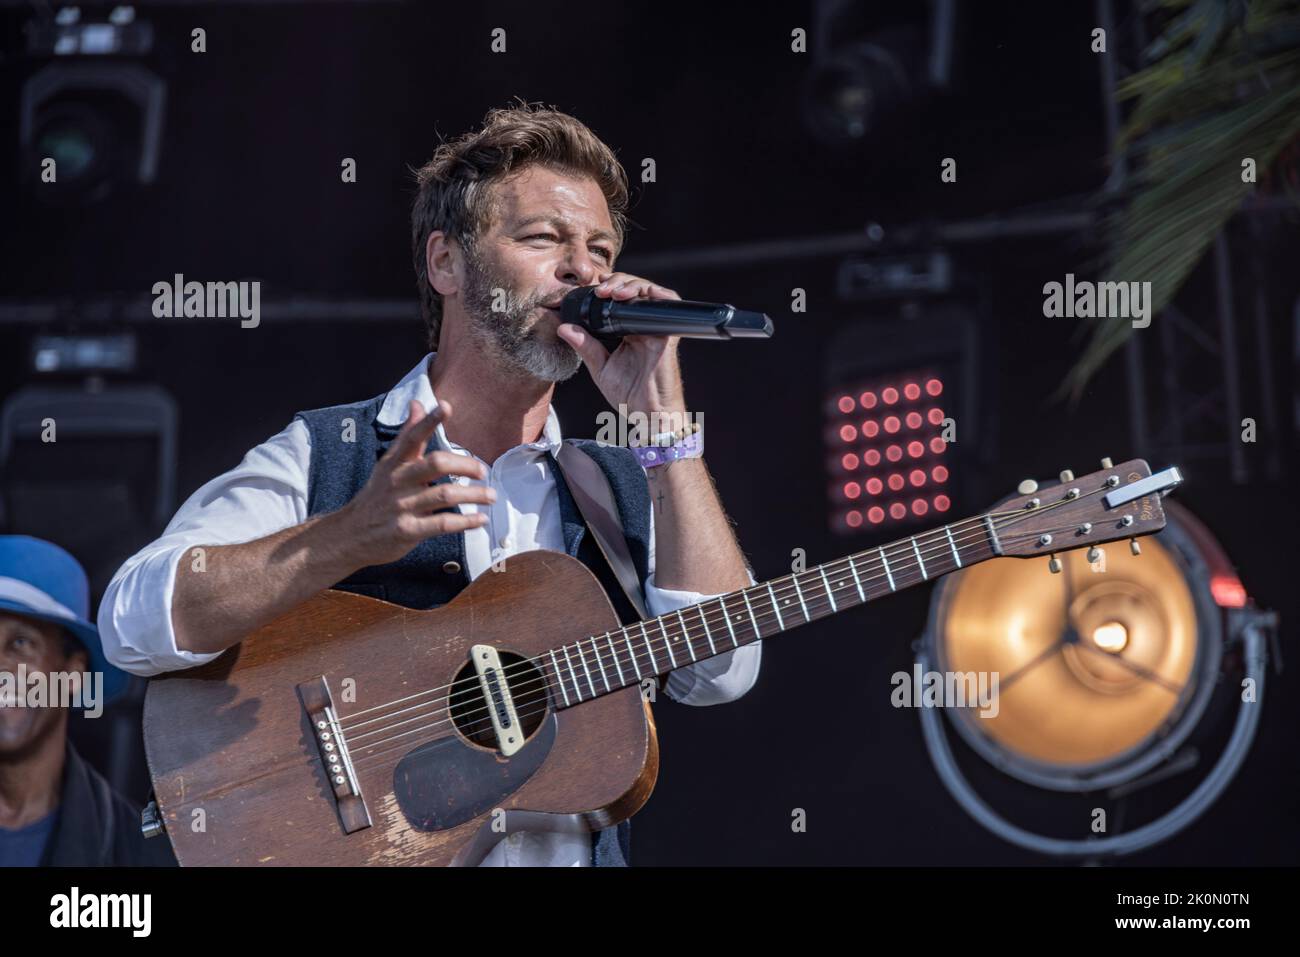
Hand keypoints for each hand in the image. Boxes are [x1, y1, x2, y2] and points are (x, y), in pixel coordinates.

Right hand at [336, 399, 494, 566]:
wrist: (350, 536)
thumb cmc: (376, 497)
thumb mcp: (388, 464)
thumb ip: (407, 436)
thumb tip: (418, 403)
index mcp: (395, 463)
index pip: (412, 437)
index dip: (429, 421)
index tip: (446, 406)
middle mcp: (398, 481)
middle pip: (435, 464)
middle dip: (465, 465)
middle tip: (483, 471)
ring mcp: (402, 506)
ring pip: (445, 494)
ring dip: (474, 495)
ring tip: (491, 496)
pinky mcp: (407, 530)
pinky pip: (442, 524)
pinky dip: (465, 522)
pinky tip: (480, 519)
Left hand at [555, 273, 687, 419]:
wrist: (648, 415)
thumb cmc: (630, 395)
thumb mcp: (600, 367)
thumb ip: (584, 346)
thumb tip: (563, 328)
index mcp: (630, 331)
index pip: (622, 300)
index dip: (611, 287)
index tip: (595, 287)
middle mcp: (645, 326)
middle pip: (636, 290)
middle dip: (618, 282)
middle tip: (601, 288)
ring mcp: (658, 329)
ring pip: (650, 292)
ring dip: (632, 285)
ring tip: (613, 291)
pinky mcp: (668, 335)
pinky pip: (668, 306)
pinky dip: (656, 294)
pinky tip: (636, 295)